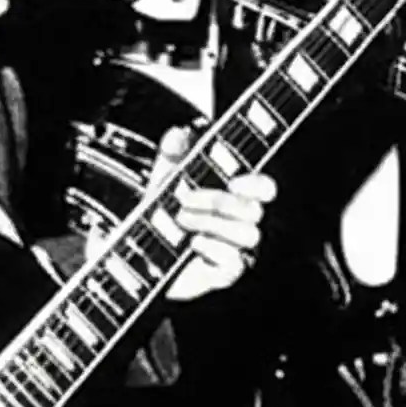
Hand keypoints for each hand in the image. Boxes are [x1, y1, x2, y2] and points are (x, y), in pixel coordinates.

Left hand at [149, 125, 276, 300]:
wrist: (140, 256)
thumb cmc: (162, 217)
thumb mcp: (164, 180)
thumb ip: (172, 154)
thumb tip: (177, 133)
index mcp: (234, 197)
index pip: (265, 189)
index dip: (257, 184)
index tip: (233, 181)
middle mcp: (241, 223)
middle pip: (254, 210)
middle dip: (218, 202)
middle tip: (184, 200)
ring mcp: (236, 249)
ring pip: (248, 235)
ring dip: (212, 224)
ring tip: (182, 221)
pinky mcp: (225, 274)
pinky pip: (233, 263)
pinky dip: (211, 250)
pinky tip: (191, 244)